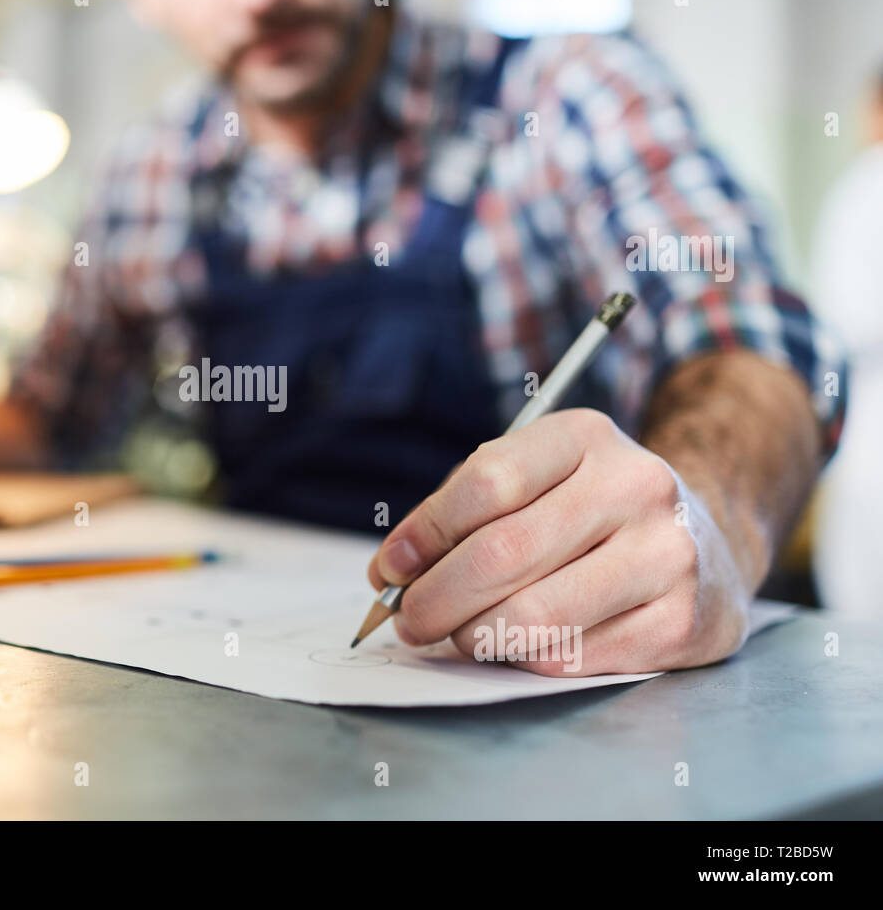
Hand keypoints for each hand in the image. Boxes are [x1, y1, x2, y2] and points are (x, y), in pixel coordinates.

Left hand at [366, 409, 751, 674]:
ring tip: (457, 635)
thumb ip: (465, 514)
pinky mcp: (681, 621)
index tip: (390, 568)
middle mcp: (634, 486)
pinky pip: (572, 657)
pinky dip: (525, 659)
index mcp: (585, 437)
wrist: (706, 539)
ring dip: (473, 636)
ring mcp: (665, 554)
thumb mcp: (538, 480)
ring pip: (535, 615)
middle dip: (436, 597)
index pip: (488, 482)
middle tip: (409, 621)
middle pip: (503, 552)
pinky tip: (518, 646)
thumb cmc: (592, 512)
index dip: (426, 532)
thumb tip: (392, 573)